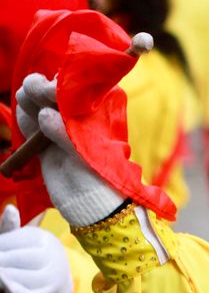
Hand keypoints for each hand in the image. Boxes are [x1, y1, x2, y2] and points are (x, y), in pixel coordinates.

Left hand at [0, 204, 72, 292]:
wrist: (52, 283)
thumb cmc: (27, 257)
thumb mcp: (18, 241)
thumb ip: (9, 228)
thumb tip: (10, 209)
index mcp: (45, 238)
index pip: (13, 240)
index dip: (0, 245)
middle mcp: (53, 257)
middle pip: (15, 259)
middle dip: (0, 261)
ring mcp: (51, 278)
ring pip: (17, 277)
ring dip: (2, 276)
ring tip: (1, 273)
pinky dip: (12, 291)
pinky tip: (5, 284)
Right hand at [16, 73, 125, 226]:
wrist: (92, 207)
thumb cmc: (100, 177)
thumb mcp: (87, 153)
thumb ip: (66, 132)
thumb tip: (44, 114)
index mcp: (101, 113)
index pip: (80, 88)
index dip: (64, 84)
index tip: (52, 88)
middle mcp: (81, 118)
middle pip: (57, 95)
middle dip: (42, 89)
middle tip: (31, 89)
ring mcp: (63, 131)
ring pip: (42, 107)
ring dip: (31, 99)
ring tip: (24, 97)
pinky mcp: (48, 145)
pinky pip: (33, 126)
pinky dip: (26, 119)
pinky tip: (23, 113)